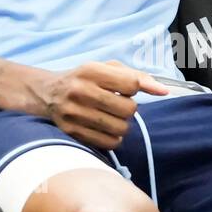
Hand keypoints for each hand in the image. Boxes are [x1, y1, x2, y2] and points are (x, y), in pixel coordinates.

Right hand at [35, 61, 169, 149]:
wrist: (47, 93)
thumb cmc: (84, 79)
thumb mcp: (106, 69)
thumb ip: (136, 76)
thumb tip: (164, 91)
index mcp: (90, 70)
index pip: (131, 84)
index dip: (134, 89)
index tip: (125, 89)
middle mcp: (80, 91)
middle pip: (129, 109)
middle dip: (128, 108)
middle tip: (117, 104)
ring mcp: (74, 113)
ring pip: (121, 128)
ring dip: (121, 124)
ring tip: (110, 116)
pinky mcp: (72, 132)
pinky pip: (110, 142)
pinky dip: (113, 137)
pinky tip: (104, 127)